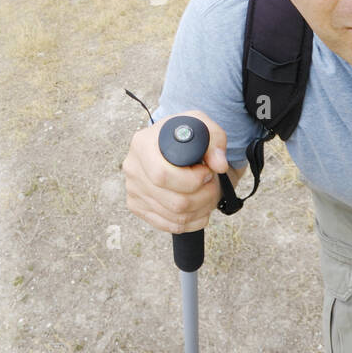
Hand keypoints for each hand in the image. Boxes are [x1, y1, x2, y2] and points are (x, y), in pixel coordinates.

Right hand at [122, 110, 228, 233]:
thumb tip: (219, 165)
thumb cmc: (185, 135)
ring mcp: (133, 190)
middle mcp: (133, 168)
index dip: (192, 180)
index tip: (207, 172)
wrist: (169, 144)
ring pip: (176, 217)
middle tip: (212, 184)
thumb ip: (215, 140)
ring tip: (209, 194)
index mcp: (142, 144)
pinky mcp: (137, 206)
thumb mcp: (203, 127)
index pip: (163, 175)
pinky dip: (193, 222)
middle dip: (204, 197)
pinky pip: (170, 226)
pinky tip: (200, 208)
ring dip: (202, 209)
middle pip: (174, 202)